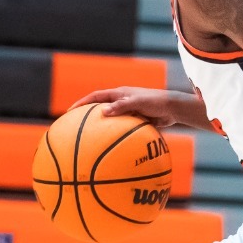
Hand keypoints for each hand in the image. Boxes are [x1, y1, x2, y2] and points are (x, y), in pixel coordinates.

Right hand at [71, 86, 195, 128]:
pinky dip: (114, 136)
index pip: (95, 97)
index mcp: (119, 94)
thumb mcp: (137, 102)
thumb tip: (103, 112)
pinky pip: (121, 129)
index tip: (70, 112)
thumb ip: (122, 106)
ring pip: (110, 120)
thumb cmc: (155, 102)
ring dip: (101, 128)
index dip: (81, 104)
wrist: (173, 108)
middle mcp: (121, 101)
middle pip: (100, 108)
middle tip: (75, 126)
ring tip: (89, 140)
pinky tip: (111, 149)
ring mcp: (128, 111)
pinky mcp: (135, 121)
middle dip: (87, 116)